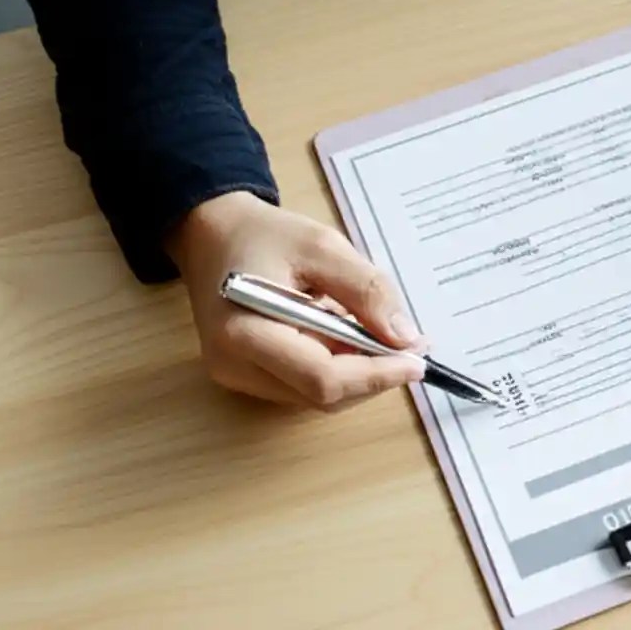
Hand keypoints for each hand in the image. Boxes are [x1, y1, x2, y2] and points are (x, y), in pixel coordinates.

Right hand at [166, 191, 426, 410]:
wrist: (212, 234)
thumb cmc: (262, 235)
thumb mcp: (322, 247)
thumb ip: (366, 291)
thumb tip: (404, 337)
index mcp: (245, 331)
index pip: (322, 378)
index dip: (376, 375)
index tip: (418, 359)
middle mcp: (235, 365)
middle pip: (322, 395)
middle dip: (374, 375)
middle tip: (413, 346)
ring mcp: (238, 375)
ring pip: (317, 396)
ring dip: (360, 373)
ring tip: (386, 336)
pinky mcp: (247, 376)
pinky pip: (304, 385)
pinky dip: (339, 368)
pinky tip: (351, 337)